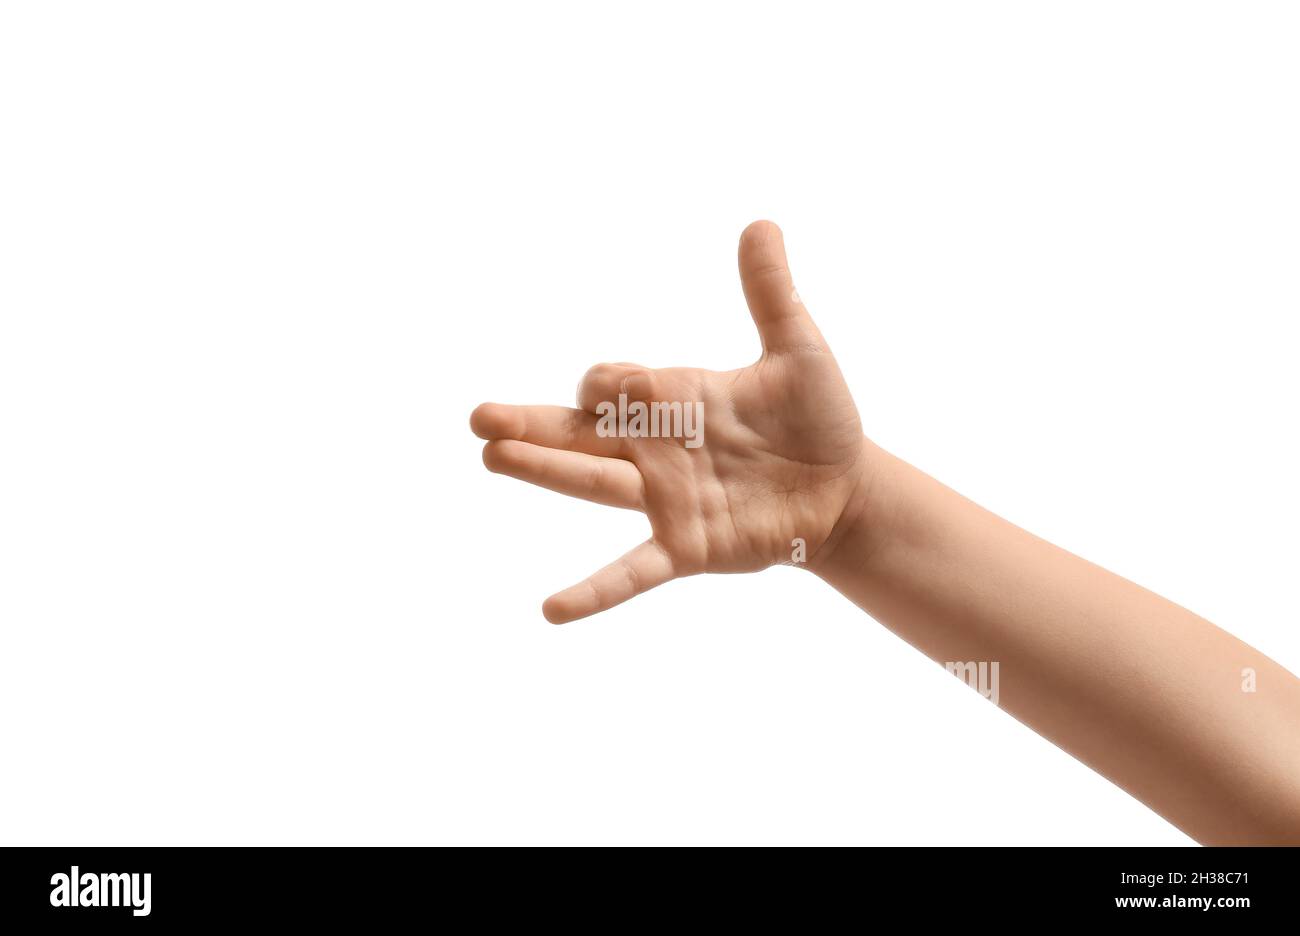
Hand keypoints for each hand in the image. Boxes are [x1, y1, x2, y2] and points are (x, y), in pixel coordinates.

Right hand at [471, 221, 869, 622]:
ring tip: (492, 458)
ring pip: (592, 485)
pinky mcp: (686, 548)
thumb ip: (770, 294)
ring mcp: (665, 501)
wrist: (847, 489)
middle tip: (477, 417)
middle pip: (577, 434)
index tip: (624, 387)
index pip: (612, 385)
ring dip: (544, 473)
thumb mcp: (797, 350)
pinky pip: (632, 570)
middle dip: (529, 424)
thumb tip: (760, 223)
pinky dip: (595, 590)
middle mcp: (655, 450)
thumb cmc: (819, 420)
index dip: (608, 382)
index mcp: (671, 400)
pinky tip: (551, 610)